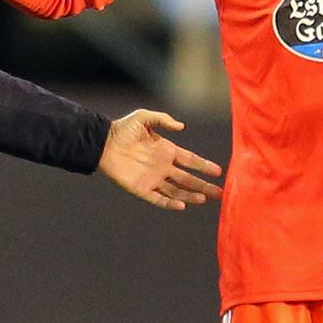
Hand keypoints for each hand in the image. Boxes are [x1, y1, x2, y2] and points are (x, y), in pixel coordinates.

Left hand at [98, 109, 223, 209]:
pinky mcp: (142, 189)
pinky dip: (170, 203)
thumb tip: (182, 127)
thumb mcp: (144, 118)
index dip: (204, 166)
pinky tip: (182, 205)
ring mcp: (153, 179)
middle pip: (188, 179)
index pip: (190, 160)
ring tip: (204, 198)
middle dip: (204, 186)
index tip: (218, 171)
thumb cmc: (122, 129)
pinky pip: (158, 198)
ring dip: (190, 195)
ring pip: (176, 191)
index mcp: (166, 150)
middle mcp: (163, 166)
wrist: (103, 143)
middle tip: (220, 192)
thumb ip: (163, 120)